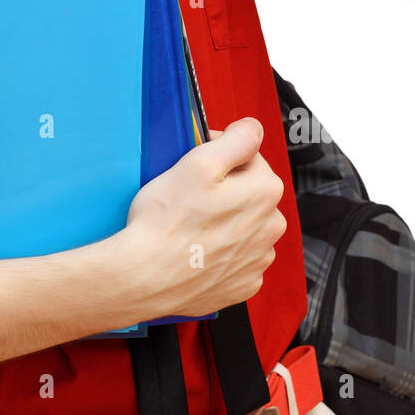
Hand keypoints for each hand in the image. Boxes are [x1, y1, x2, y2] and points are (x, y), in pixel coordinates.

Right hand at [121, 117, 286, 319]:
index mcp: (264, 191)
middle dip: (224, 189)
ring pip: (243, 225)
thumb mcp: (197, 163)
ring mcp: (258, 259)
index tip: (194, 165)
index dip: (217, 155)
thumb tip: (253, 129)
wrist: (144, 278)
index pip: (247, 156)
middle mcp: (270, 226)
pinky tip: (196, 249)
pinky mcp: (243, 284)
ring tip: (190, 226)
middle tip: (188, 197)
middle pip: (248, 191)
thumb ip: (236, 140)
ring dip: (224, 221)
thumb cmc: (165, 221)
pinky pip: (236, 258)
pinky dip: (220, 252)